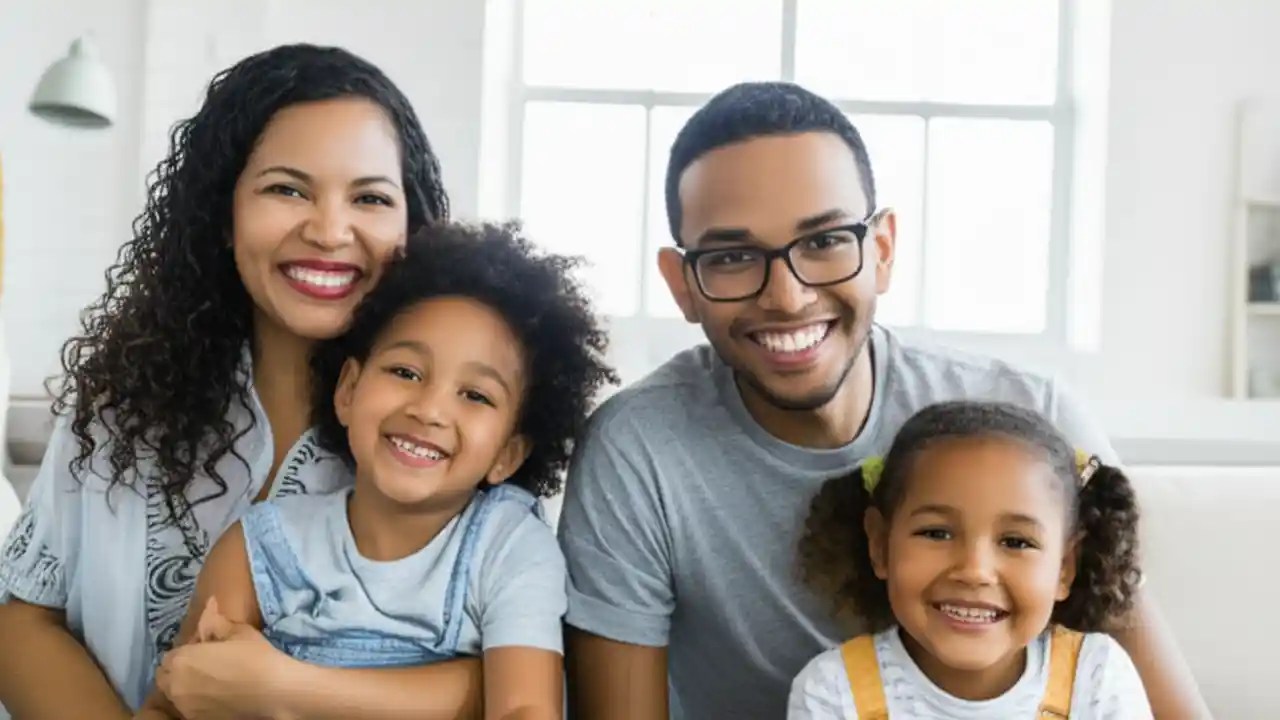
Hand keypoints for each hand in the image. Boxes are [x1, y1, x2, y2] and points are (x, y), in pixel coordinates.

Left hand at [155, 599, 291, 719]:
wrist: (273, 693)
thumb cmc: (256, 658)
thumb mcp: (238, 632)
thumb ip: (216, 622)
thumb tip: (210, 606)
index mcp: (182, 659)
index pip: (170, 656)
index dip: (185, 653)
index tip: (202, 653)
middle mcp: (176, 685)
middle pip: (165, 677)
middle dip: (178, 671)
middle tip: (201, 668)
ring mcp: (185, 707)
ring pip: (175, 695)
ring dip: (185, 688)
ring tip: (209, 684)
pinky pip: (189, 709)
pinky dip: (196, 703)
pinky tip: (217, 698)